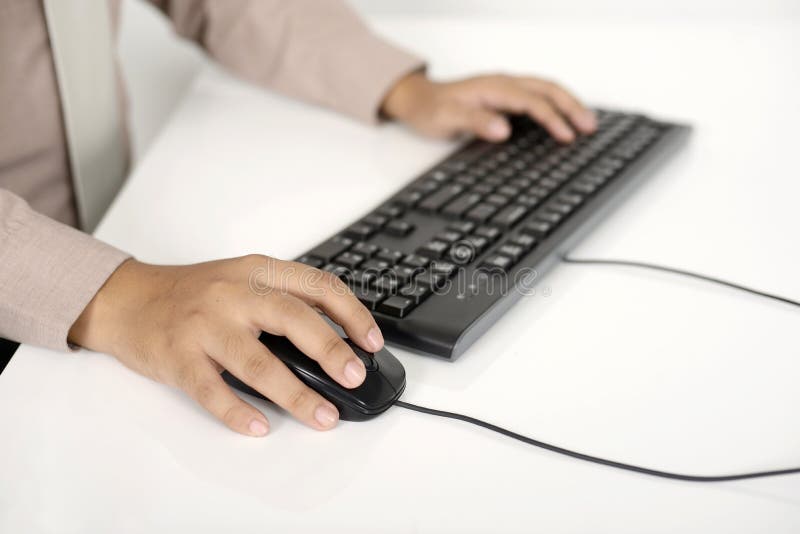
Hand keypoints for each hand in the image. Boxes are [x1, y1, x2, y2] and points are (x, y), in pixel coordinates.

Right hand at [68, 255, 384, 435]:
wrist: (128, 299)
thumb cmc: (194, 294)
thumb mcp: (244, 279)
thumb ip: (285, 300)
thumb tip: (340, 340)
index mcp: (257, 271)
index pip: (316, 285)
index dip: (351, 313)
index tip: (372, 340)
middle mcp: (233, 294)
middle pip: (292, 318)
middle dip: (330, 350)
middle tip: (355, 376)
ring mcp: (204, 326)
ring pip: (256, 362)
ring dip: (295, 394)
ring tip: (322, 416)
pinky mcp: (177, 357)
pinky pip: (212, 390)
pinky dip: (238, 411)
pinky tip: (260, 426)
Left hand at [382, 71, 596, 142]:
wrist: (418, 100)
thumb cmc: (431, 109)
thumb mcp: (447, 119)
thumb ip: (475, 123)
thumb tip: (503, 129)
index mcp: (493, 88)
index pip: (532, 101)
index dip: (552, 118)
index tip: (566, 136)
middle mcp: (503, 83)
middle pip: (547, 89)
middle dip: (571, 107)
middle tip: (590, 127)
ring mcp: (506, 88)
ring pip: (546, 90)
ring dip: (568, 104)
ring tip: (587, 123)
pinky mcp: (506, 96)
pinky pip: (538, 96)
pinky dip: (556, 105)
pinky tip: (564, 118)